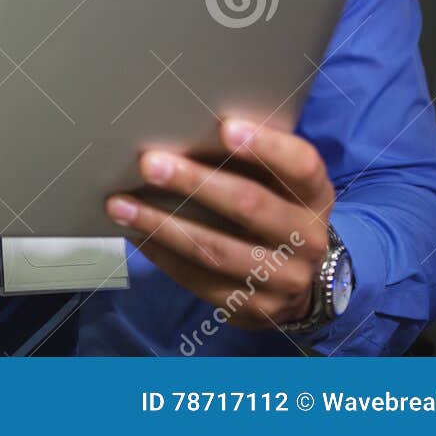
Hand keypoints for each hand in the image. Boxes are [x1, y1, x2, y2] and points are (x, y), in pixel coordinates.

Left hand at [104, 118, 333, 328]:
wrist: (300, 280)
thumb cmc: (275, 209)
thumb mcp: (280, 185)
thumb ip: (250, 161)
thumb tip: (181, 128)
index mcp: (315, 196)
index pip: (302, 165)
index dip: (266, 146)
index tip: (224, 126)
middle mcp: (308, 239)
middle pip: (250, 205)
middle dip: (194, 182)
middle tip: (149, 163)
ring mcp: (285, 279)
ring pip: (216, 249)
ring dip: (162, 224)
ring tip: (120, 204)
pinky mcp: (255, 309)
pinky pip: (200, 280)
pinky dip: (162, 254)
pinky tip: (134, 233)